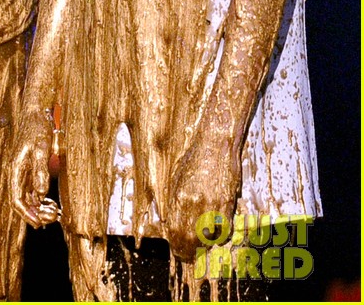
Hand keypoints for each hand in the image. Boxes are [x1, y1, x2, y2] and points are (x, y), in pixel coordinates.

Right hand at [9, 109, 60, 227]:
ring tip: (54, 212)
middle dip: (34, 213)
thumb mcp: (40, 149)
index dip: (26, 213)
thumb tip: (41, 194)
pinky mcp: (31, 171)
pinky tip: (52, 203)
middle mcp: (17, 174)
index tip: (39, 223)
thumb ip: (40, 171)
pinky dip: (41, 201)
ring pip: (28, 199)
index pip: (16, 199)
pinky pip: (33, 192)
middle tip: (52, 217)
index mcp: (16, 170)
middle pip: (21, 202)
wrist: (36, 113)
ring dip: (39, 209)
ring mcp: (24, 173)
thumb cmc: (37, 129)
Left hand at [167, 135, 240, 260]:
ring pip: (208, 237)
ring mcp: (214, 205)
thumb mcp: (176, 178)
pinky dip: (220, 236)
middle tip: (186, 255)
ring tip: (199, 249)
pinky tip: (215, 237)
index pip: (175, 230)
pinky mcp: (229, 204)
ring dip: (203, 245)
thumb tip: (170, 220)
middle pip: (190, 238)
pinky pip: (225, 229)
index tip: (175, 248)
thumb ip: (174, 201)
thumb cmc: (195, 158)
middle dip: (187, 250)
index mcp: (179, 197)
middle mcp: (196, 204)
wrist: (215, 144)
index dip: (175, 243)